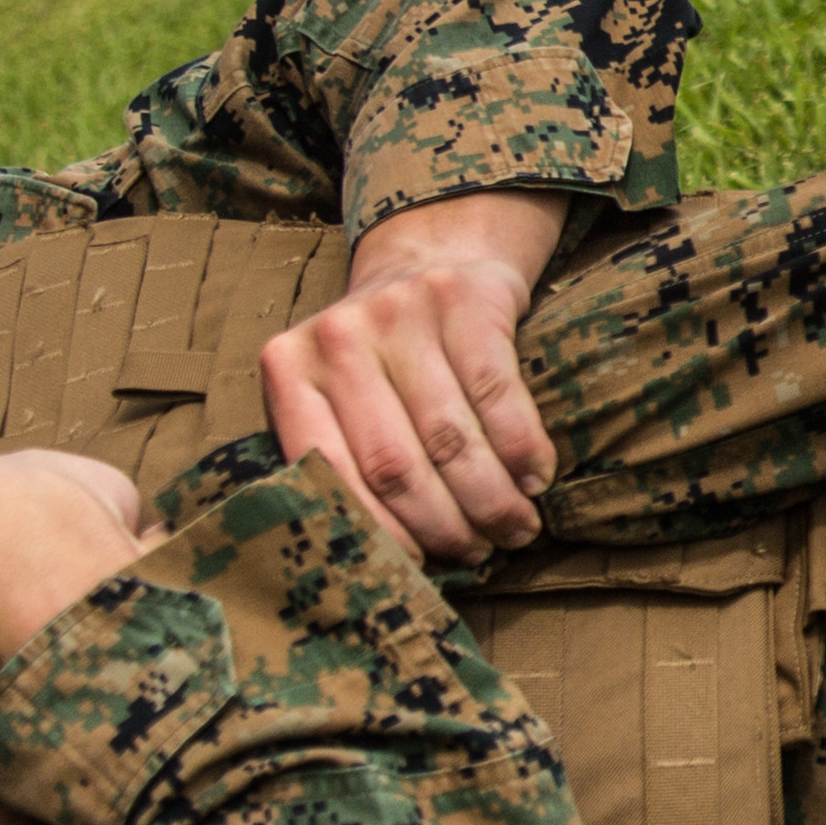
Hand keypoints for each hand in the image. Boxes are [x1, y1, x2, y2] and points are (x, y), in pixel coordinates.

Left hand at [260, 188, 569, 562]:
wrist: (431, 255)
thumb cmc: (381, 355)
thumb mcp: (334, 392)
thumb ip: (337, 457)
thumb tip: (371, 562)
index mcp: (288, 369)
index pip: (330, 473)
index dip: (378, 533)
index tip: (417, 568)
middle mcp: (338, 337)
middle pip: (394, 465)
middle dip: (444, 526)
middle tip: (479, 555)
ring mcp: (400, 313)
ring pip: (450, 438)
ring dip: (491, 500)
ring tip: (516, 529)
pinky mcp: (464, 301)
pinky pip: (498, 395)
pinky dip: (523, 450)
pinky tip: (537, 478)